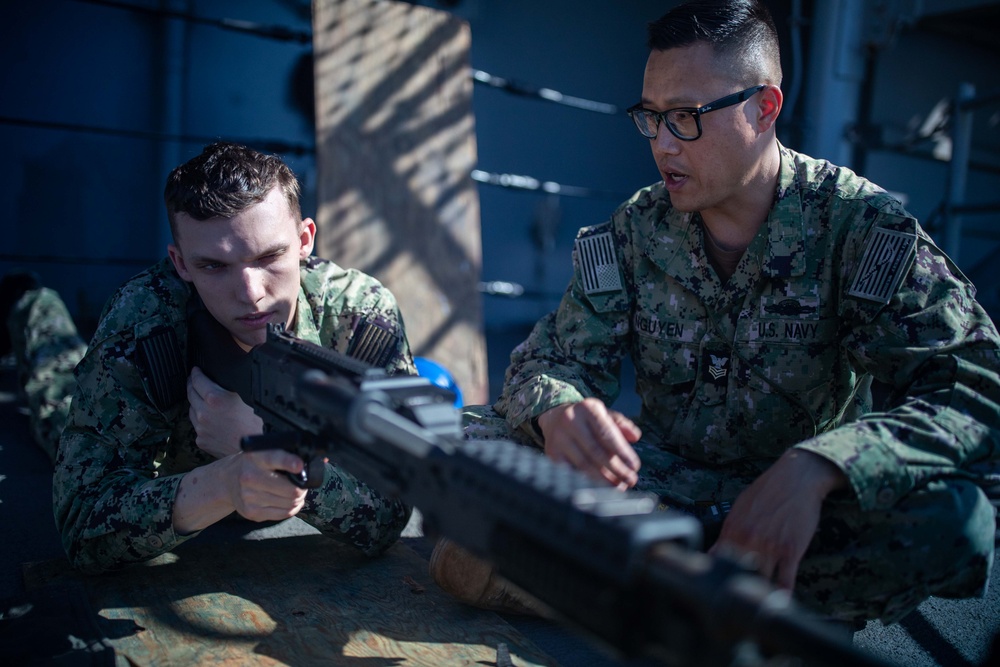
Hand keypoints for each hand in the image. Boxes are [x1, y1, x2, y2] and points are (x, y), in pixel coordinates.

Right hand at [173, 448, 309, 533]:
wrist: (228, 481)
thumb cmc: (255, 464)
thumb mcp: (265, 451)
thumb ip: (288, 453)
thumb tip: (322, 459)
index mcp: (256, 457)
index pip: (274, 458)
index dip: (289, 462)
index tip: (299, 466)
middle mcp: (249, 477)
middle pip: (290, 489)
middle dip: (302, 487)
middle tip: (303, 484)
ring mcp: (249, 496)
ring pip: (290, 503)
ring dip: (298, 499)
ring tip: (296, 492)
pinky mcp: (251, 512)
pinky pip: (283, 514)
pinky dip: (292, 509)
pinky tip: (290, 502)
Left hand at [187, 366, 262, 458]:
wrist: (255, 452)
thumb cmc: (256, 425)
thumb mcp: (246, 398)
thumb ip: (229, 389)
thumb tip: (222, 381)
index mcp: (214, 398)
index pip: (198, 380)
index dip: (196, 373)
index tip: (195, 370)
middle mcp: (203, 412)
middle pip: (191, 394)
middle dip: (192, 385)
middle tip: (194, 381)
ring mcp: (200, 427)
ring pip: (192, 410)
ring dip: (195, 403)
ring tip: (201, 400)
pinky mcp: (201, 440)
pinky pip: (197, 426)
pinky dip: (201, 420)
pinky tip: (209, 419)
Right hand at [536, 397, 641, 488]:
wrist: (555, 417)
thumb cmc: (587, 419)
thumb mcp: (604, 414)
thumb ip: (621, 424)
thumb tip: (635, 437)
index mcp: (588, 409)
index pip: (607, 434)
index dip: (622, 452)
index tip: (634, 466)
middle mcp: (570, 421)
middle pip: (596, 452)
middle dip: (616, 469)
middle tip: (630, 480)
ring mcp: (559, 438)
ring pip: (584, 464)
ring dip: (604, 479)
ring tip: (618, 486)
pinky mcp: (552, 453)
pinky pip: (572, 471)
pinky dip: (587, 481)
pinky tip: (600, 488)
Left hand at [708, 449, 847, 589]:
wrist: (796, 478)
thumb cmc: (767, 490)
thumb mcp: (740, 507)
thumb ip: (728, 531)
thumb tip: (715, 552)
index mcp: (732, 530)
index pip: (718, 561)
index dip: (718, 576)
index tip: (720, 585)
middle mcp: (748, 540)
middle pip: (738, 575)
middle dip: (738, 586)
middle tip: (740, 596)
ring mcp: (770, 547)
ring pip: (760, 581)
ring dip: (759, 591)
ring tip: (758, 600)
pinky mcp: (791, 551)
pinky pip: (785, 580)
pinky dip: (782, 593)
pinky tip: (780, 600)